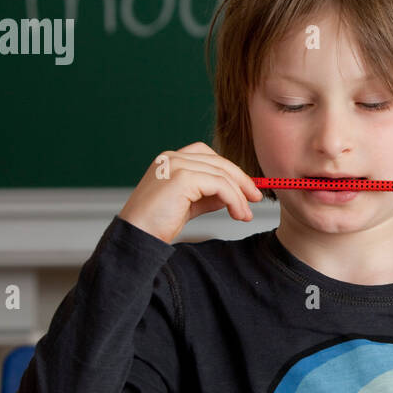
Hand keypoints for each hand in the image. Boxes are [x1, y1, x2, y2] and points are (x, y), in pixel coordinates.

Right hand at [118, 142, 262, 243]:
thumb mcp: (189, 205)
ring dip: (239, 196)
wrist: (137, 237)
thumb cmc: (156, 224)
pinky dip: (234, 200)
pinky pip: (220, 185)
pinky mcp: (183, 177)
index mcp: (170, 160)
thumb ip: (208, 196)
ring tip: (245, 215)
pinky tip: (237, 213)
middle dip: (241, 181)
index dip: (231, 171)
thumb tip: (234, 195)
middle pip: (219, 161)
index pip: (209, 156)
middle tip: (256, 198)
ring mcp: (176, 165)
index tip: (247, 190)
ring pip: (222, 174)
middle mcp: (172, 157)